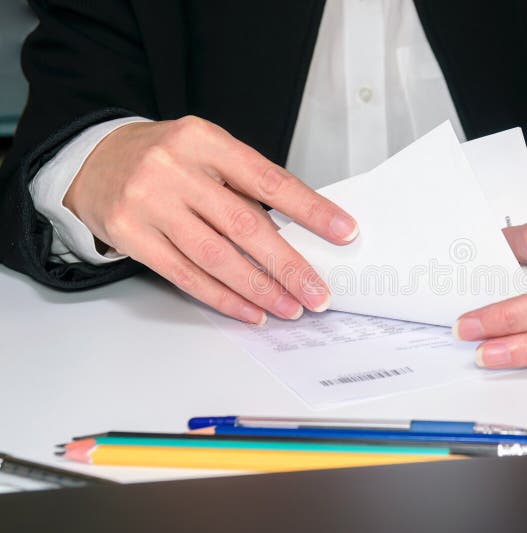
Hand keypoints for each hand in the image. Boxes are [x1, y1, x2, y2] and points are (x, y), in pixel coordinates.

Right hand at [64, 116, 358, 323]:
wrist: (95, 160)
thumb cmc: (165, 158)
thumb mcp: (207, 152)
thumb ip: (244, 185)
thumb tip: (298, 233)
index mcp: (204, 140)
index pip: (268, 179)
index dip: (310, 209)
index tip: (343, 231)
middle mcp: (175, 169)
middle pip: (244, 225)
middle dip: (288, 265)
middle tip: (317, 292)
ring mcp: (149, 203)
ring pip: (216, 257)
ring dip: (260, 288)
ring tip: (290, 307)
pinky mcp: (131, 236)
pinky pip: (185, 276)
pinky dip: (223, 298)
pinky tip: (250, 310)